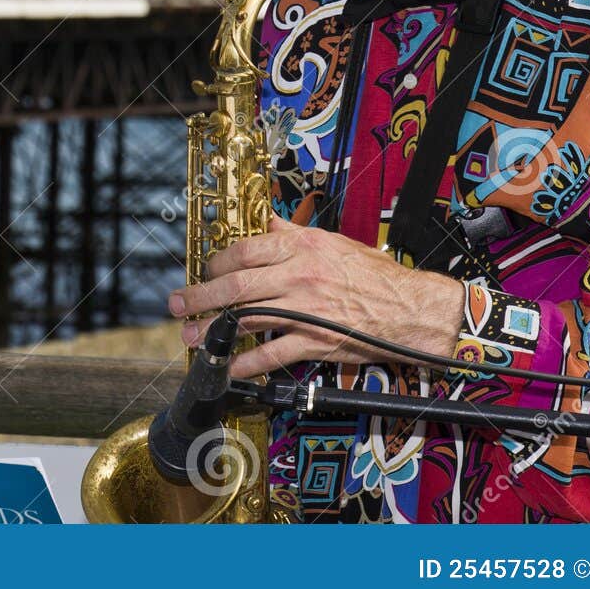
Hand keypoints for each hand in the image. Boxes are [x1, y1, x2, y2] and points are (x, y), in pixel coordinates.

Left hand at [166, 215, 465, 377]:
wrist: (412, 309)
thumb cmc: (376, 276)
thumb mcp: (335, 242)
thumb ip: (296, 233)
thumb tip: (269, 220)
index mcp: (302, 246)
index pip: (245, 250)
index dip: (217, 261)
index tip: (206, 269)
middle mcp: (299, 275)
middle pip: (235, 285)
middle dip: (200, 295)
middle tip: (177, 303)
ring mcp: (306, 310)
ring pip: (247, 318)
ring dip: (213, 329)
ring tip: (191, 335)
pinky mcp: (315, 341)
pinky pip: (272, 354)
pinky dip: (246, 363)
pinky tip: (229, 368)